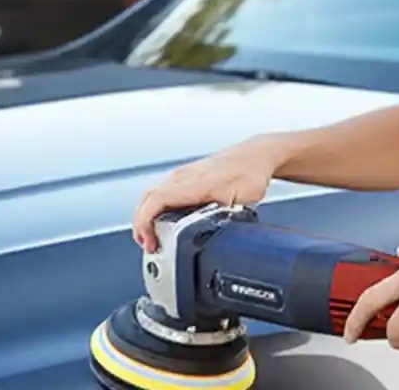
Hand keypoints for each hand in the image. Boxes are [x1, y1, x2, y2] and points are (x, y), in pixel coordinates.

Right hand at [131, 134, 290, 250]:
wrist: (258, 155)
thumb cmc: (251, 172)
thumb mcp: (240, 202)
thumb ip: (223, 218)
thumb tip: (212, 233)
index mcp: (193, 183)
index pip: (156, 200)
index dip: (145, 223)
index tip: (148, 240)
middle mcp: (183, 176)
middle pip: (147, 198)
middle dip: (141, 224)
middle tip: (148, 244)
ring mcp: (184, 175)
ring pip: (153, 194)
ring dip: (147, 216)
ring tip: (152, 236)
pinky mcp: (187, 176)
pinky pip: (162, 191)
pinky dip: (156, 207)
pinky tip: (163, 219)